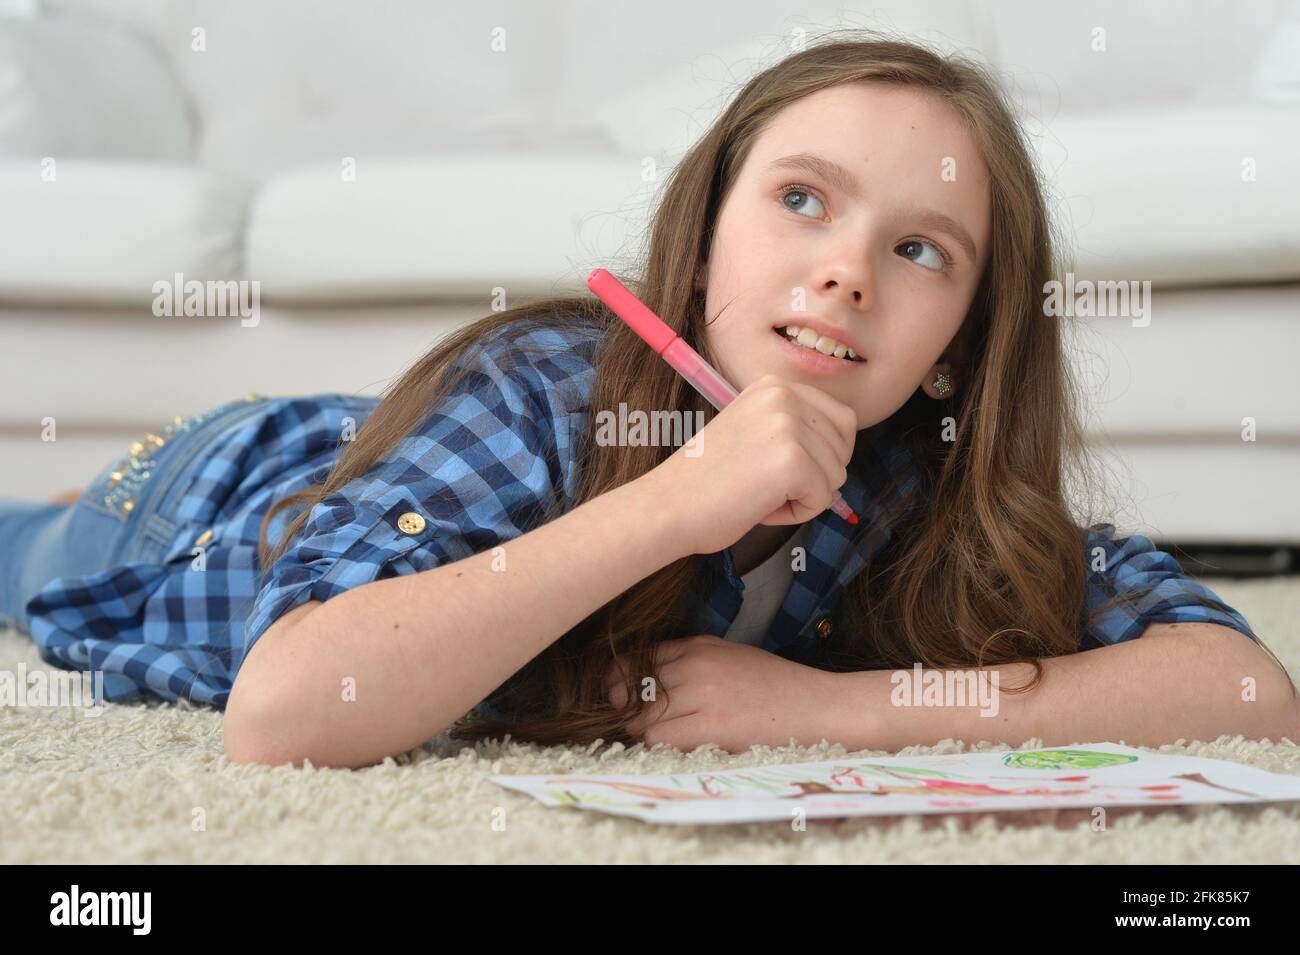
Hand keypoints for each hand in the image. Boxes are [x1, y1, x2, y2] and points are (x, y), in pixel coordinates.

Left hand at [604, 634, 840, 752]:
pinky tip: (676, 749)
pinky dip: (656, 746)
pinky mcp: (710, 726)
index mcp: (699, 645)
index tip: (621, 699)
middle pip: (630, 686)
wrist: (821, 707)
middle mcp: (695, 664)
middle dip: (625, 708)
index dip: (621, 682)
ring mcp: (702, 693)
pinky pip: (656, 736)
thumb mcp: (732, 659)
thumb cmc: (779, 689)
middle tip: (635, 724)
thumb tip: (647, 686)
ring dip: (641, 731)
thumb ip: (692, 665)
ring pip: (638, 714)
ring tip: (660, 740)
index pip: (637, 659)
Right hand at [634, 374, 857, 555]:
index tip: (779, 467)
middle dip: (815, 477)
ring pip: (837, 476)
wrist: (667, 506)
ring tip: (760, 494)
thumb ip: (794, 428)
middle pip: (844, 448)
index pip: (842, 420)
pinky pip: (823, 499)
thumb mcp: (754, 431)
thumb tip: (842, 448)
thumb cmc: (706, 481)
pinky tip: (761, 506)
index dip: (823, 455)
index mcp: (774, 386)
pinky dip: (797, 513)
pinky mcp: (792, 463)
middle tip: (765, 484)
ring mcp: (789, 427)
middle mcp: (784, 397)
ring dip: (804, 497)